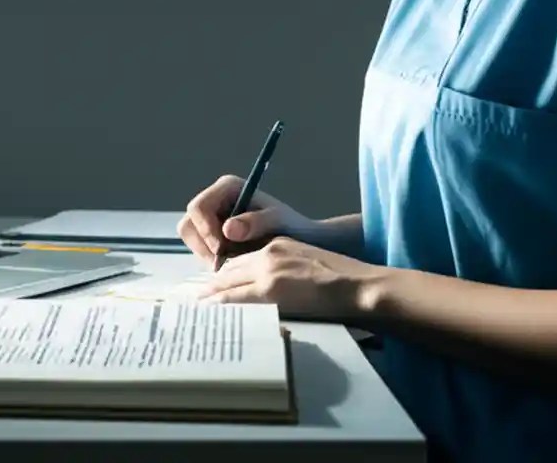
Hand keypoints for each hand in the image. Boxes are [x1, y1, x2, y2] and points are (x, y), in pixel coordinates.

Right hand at [176, 175, 313, 265]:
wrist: (299, 239)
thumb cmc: (290, 225)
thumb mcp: (277, 221)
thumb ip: (255, 222)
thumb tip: (228, 229)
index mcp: (227, 188)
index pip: (199, 207)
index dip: (205, 229)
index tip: (220, 249)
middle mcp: (215, 199)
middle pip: (189, 223)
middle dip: (203, 245)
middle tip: (221, 262)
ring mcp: (211, 217)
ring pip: (191, 237)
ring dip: (205, 254)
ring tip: (228, 265)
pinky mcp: (212, 234)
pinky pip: (200, 248)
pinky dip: (210, 259)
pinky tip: (229, 264)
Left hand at [198, 236, 379, 320]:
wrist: (359, 285)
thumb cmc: (344, 281)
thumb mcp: (310, 265)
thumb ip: (288, 272)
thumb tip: (275, 292)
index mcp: (281, 245)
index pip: (245, 259)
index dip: (227, 273)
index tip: (216, 284)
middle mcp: (270, 252)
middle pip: (232, 268)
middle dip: (214, 284)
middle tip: (198, 297)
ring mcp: (269, 270)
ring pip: (229, 281)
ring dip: (211, 295)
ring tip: (197, 307)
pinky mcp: (271, 288)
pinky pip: (236, 297)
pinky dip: (219, 304)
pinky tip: (209, 311)